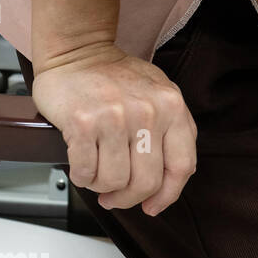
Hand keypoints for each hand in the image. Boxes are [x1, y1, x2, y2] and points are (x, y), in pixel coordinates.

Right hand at [32, 42, 196, 215]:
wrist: (77, 51)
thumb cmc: (113, 77)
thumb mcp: (158, 95)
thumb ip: (171, 131)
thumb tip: (167, 182)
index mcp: (171, 106)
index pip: (181, 167)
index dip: (166, 196)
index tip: (152, 206)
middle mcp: (147, 111)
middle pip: (145, 183)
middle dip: (127, 198)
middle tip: (114, 197)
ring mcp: (115, 116)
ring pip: (114, 181)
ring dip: (101, 186)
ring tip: (96, 174)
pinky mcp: (83, 123)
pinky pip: (86, 171)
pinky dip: (82, 177)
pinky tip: (81, 166)